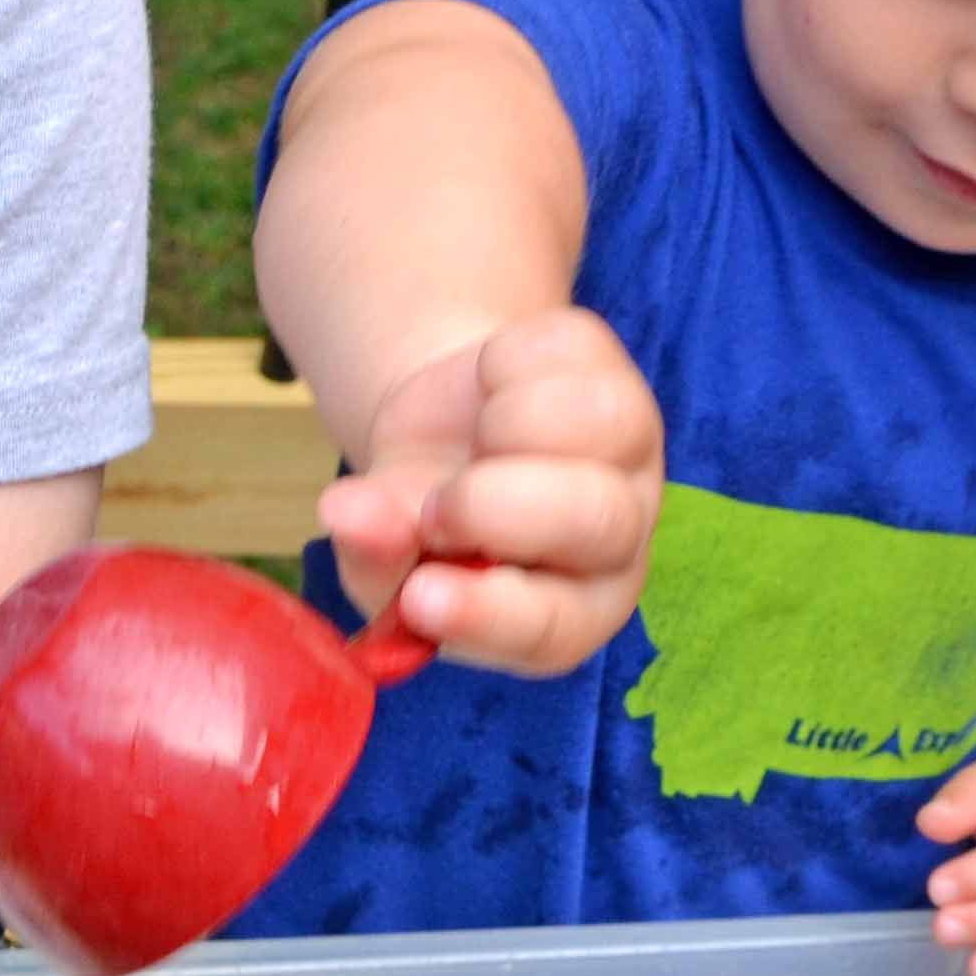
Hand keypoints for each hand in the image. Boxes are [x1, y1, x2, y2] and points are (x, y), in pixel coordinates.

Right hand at [319, 309, 661, 675]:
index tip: (419, 596)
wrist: (445, 441)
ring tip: (477, 440)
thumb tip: (343, 511)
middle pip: (597, 518)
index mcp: (567, 614)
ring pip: (604, 420)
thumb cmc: (419, 529)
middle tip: (435, 507)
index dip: (487, 613)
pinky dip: (504, 359)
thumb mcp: (385, 562)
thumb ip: (374, 551)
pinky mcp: (612, 370)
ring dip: (508, 422)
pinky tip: (489, 390)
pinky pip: (568, 348)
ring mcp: (632, 449)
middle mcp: (619, 541)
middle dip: (494, 505)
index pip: (549, 626)